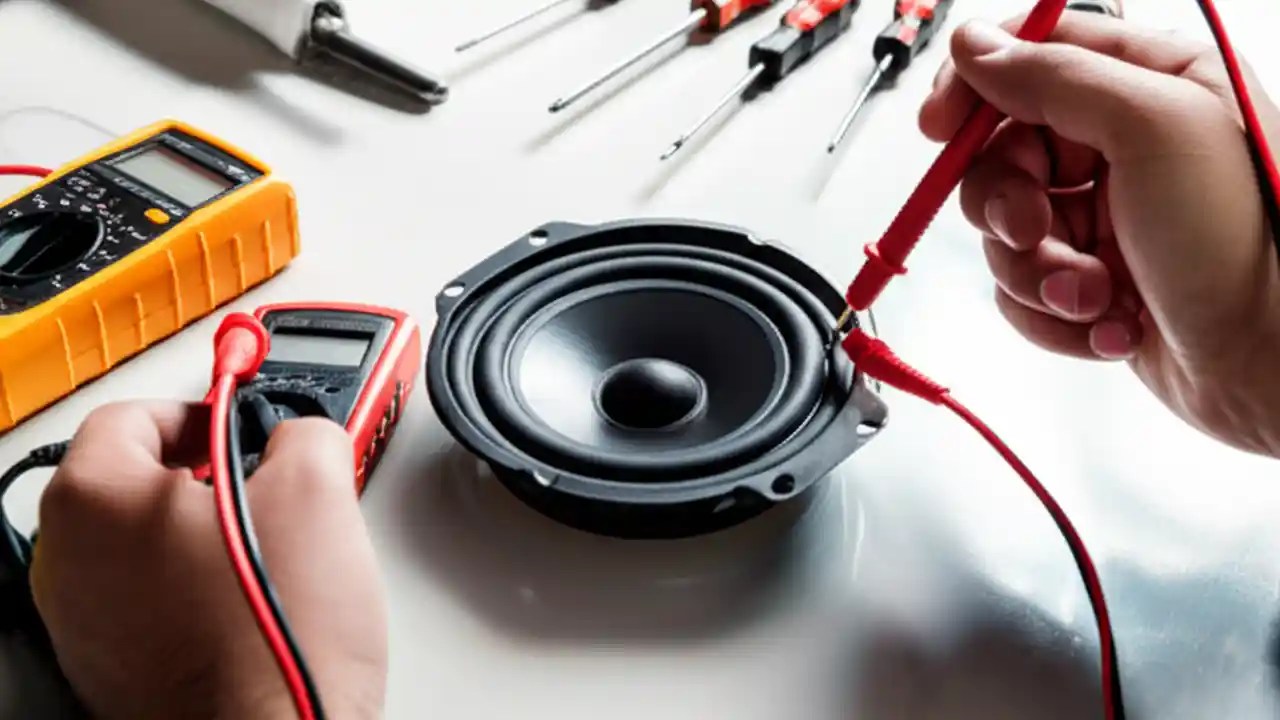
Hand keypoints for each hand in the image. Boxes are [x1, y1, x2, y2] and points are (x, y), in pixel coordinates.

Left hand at [29, 401, 386, 718]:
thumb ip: (303, 432)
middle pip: (130, 480)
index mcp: (96, 500)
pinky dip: (191, 589)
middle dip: (201, 474)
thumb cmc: (277, 640)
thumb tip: (299, 436)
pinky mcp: (110, 670)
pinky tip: (249, 603)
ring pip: (139, 543)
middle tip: (262, 486)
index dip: (203, 409)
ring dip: (198, 534)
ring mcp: (82, 623)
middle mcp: (67, 561)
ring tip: (267, 551)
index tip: (240, 425)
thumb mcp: (319, 489)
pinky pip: (146, 601)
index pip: (135, 413)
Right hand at [920, 11, 1279, 455]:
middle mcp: (1124, 148)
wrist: (1279, 366)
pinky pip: (1022, 290)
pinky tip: (1107, 324)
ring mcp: (1106, 218)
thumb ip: (1055, 78)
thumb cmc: (1252, 246)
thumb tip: (975, 46)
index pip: (1035, 57)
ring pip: (1005, 231)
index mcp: (1152, 84)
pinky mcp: (1092, 282)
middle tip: (1036, 231)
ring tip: (1094, 295)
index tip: (942, 127)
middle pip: (1003, 151)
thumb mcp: (1155, 130)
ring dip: (1037, 273)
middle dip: (1008, 204)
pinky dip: (1051, 315)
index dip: (977, 88)